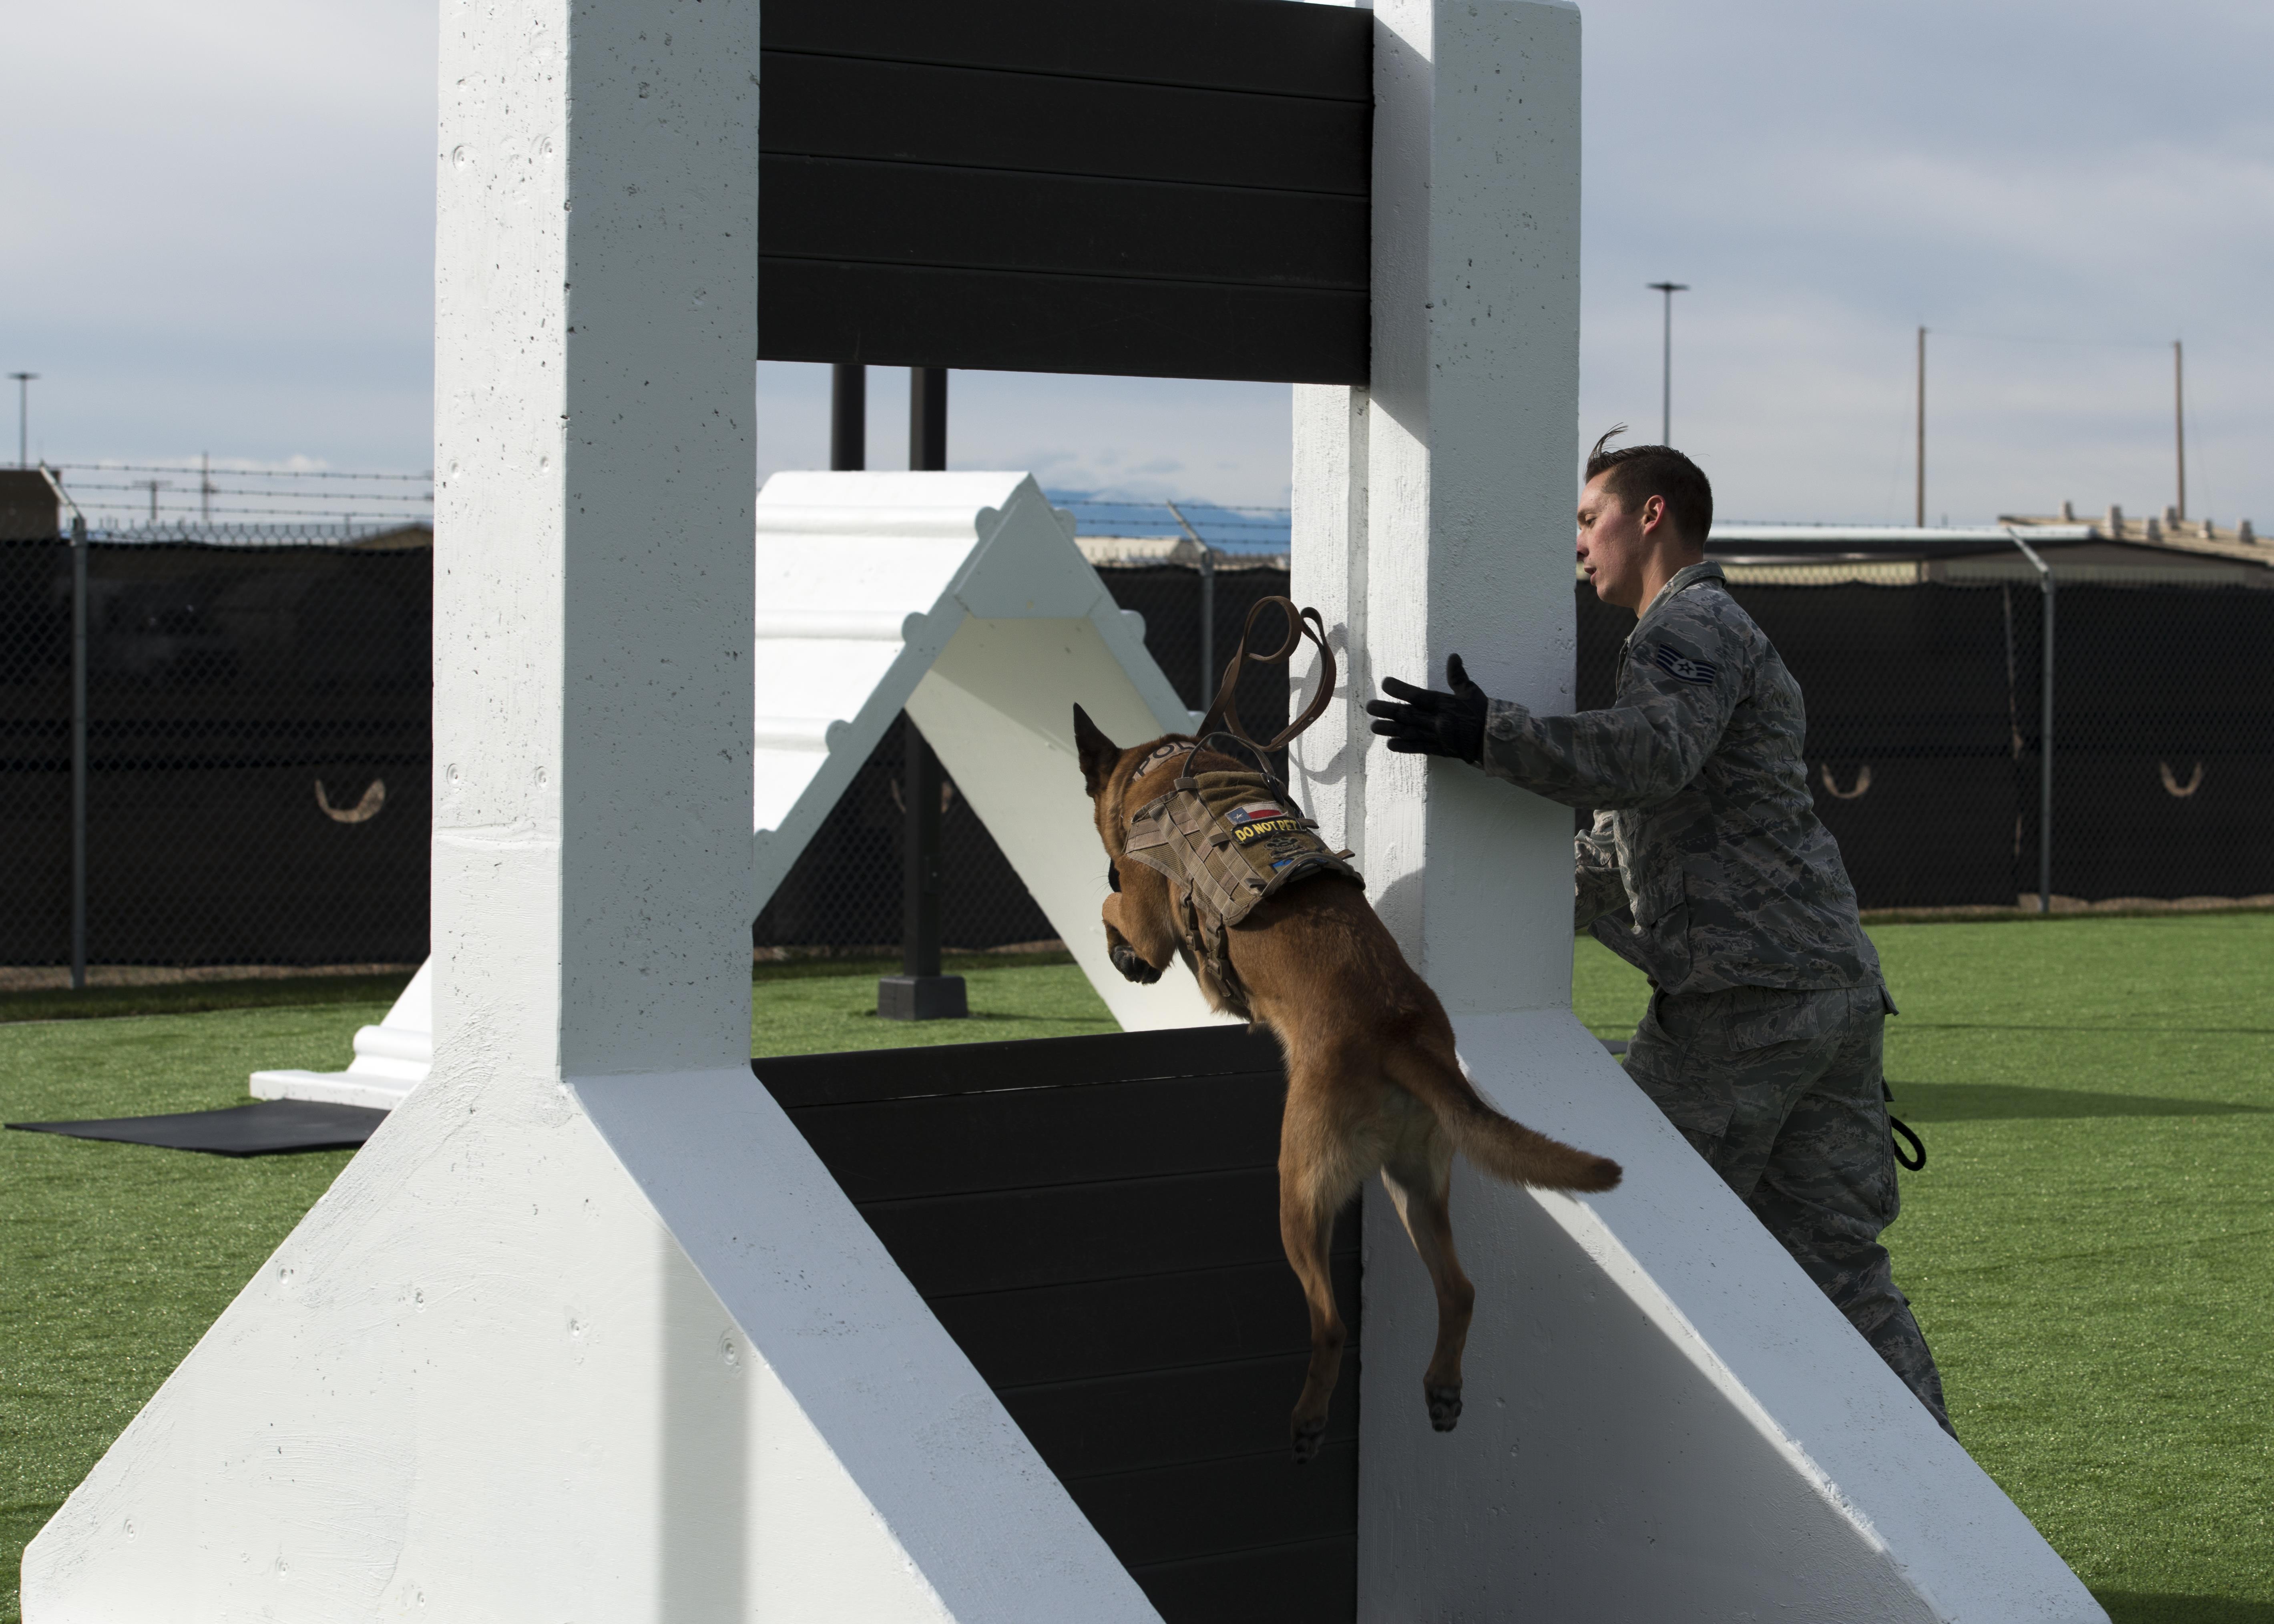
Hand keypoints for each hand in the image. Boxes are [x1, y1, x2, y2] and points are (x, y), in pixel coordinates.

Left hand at [1364, 654, 1487, 762]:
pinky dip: (1405, 747)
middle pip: (1408, 715)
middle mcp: (1438, 720)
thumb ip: (1458, 676)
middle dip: (1387, 710)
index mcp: (1444, 703)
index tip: (1385, 683)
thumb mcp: (1471, 692)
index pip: (1419, 695)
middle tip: (1369, 707)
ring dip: (1390, 729)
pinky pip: (1419, 748)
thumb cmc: (1482, 713)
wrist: (1495, 740)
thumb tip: (1453, 656)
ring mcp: (1437, 737)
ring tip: (1373, 727)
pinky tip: (1390, 745)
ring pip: (1409, 732)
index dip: (1400, 689)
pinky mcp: (1439, 750)